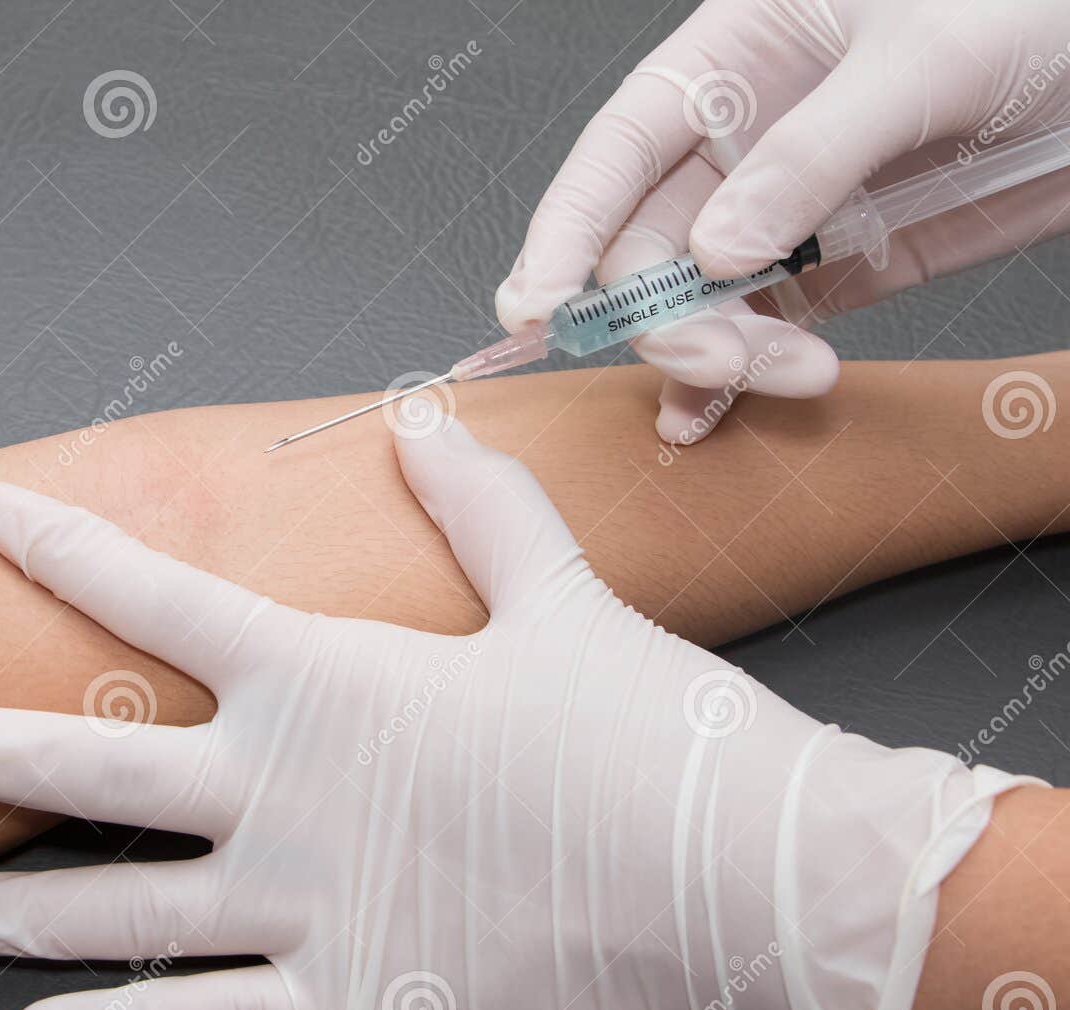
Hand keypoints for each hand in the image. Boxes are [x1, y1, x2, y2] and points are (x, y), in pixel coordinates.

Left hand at [0, 418, 1028, 1009]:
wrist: (745, 885)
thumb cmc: (648, 734)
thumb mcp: (561, 601)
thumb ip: (477, 506)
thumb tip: (417, 412)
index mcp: (328, 679)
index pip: (160, 596)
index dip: (61, 547)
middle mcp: (286, 793)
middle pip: (80, 766)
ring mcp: (306, 910)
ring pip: (108, 917)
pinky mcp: (352, 1006)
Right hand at [498, 0, 1069, 443]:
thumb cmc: (1028, 3)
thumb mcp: (924, 57)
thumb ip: (812, 153)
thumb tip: (720, 250)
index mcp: (736, 57)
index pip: (620, 148)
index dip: (568, 227)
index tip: (541, 304)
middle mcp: (740, 138)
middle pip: (648, 243)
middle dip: (665, 312)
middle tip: (714, 357)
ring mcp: (782, 208)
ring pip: (697, 299)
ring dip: (712, 354)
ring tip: (779, 375)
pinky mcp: (835, 264)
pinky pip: (758, 327)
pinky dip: (731, 379)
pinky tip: (711, 415)